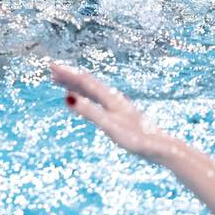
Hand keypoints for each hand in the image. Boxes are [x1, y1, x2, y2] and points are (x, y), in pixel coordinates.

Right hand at [50, 62, 172, 161]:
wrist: (162, 148)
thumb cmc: (137, 139)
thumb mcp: (110, 126)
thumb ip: (90, 112)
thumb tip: (68, 98)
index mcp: (111, 98)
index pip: (85, 81)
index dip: (68, 74)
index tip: (52, 66)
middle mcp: (114, 98)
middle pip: (88, 83)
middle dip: (70, 76)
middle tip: (52, 70)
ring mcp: (118, 106)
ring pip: (94, 91)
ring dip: (77, 85)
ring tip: (63, 82)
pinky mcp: (121, 115)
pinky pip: (99, 100)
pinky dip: (87, 96)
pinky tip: (85, 100)